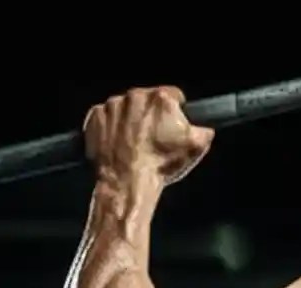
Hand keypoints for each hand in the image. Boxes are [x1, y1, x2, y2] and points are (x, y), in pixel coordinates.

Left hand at [83, 86, 213, 184]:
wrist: (127, 181)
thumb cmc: (160, 163)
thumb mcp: (196, 148)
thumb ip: (204, 131)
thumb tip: (204, 129)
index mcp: (161, 98)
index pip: (174, 94)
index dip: (177, 108)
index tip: (174, 122)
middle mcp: (134, 96)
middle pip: (148, 98)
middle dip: (152, 113)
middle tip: (155, 135)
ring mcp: (112, 106)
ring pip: (126, 106)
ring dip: (132, 118)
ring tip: (136, 141)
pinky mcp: (95, 117)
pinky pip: (106, 116)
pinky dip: (112, 125)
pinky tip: (120, 142)